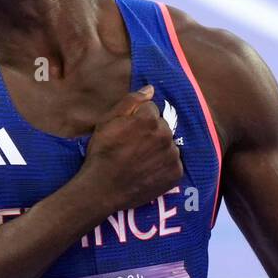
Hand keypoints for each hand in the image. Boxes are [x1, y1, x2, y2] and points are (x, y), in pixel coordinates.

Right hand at [79, 85, 182, 212]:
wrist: (102, 188)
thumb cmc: (102, 153)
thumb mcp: (107, 121)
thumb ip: (130, 101)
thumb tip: (150, 89)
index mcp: (150, 119)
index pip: (150, 109)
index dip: (137, 119)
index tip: (127, 132)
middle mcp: (166, 134)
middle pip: (162, 126)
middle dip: (150, 133)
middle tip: (133, 148)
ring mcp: (172, 155)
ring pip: (168, 144)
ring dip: (158, 149)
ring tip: (140, 161)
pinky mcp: (175, 173)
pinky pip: (173, 163)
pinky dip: (163, 166)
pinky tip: (147, 171)